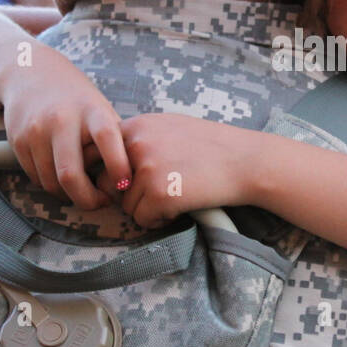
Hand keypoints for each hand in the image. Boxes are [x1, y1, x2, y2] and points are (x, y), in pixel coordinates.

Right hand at [0, 44, 130, 209]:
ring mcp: (37, 131)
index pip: (107, 139)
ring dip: (69, 196)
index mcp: (91, 110)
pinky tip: (61, 177)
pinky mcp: (19, 141)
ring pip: (51, 182)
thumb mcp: (99, 108)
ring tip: (83, 191)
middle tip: (101, 203)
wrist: (29, 73)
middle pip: (70, 175)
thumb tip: (131, 177)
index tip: (125, 185)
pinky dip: (51, 185)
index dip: (118, 165)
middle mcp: (62, 120)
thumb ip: (112, 138)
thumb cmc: (75, 97)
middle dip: (88, 200)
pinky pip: (36, 178)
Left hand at [118, 113, 261, 228]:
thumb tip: (110, 159)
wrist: (246, 160)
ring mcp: (147, 170)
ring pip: (126, 205)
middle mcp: (137, 145)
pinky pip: (142, 219)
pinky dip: (158, 221)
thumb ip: (140, 138)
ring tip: (173, 199)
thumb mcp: (170, 127)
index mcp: (137, 126)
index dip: (116, 174)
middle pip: (108, 183)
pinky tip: (178, 209)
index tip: (134, 180)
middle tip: (156, 194)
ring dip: (146, 209)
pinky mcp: (160, 194)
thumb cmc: (212, 146)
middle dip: (128, 194)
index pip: (101, 157)